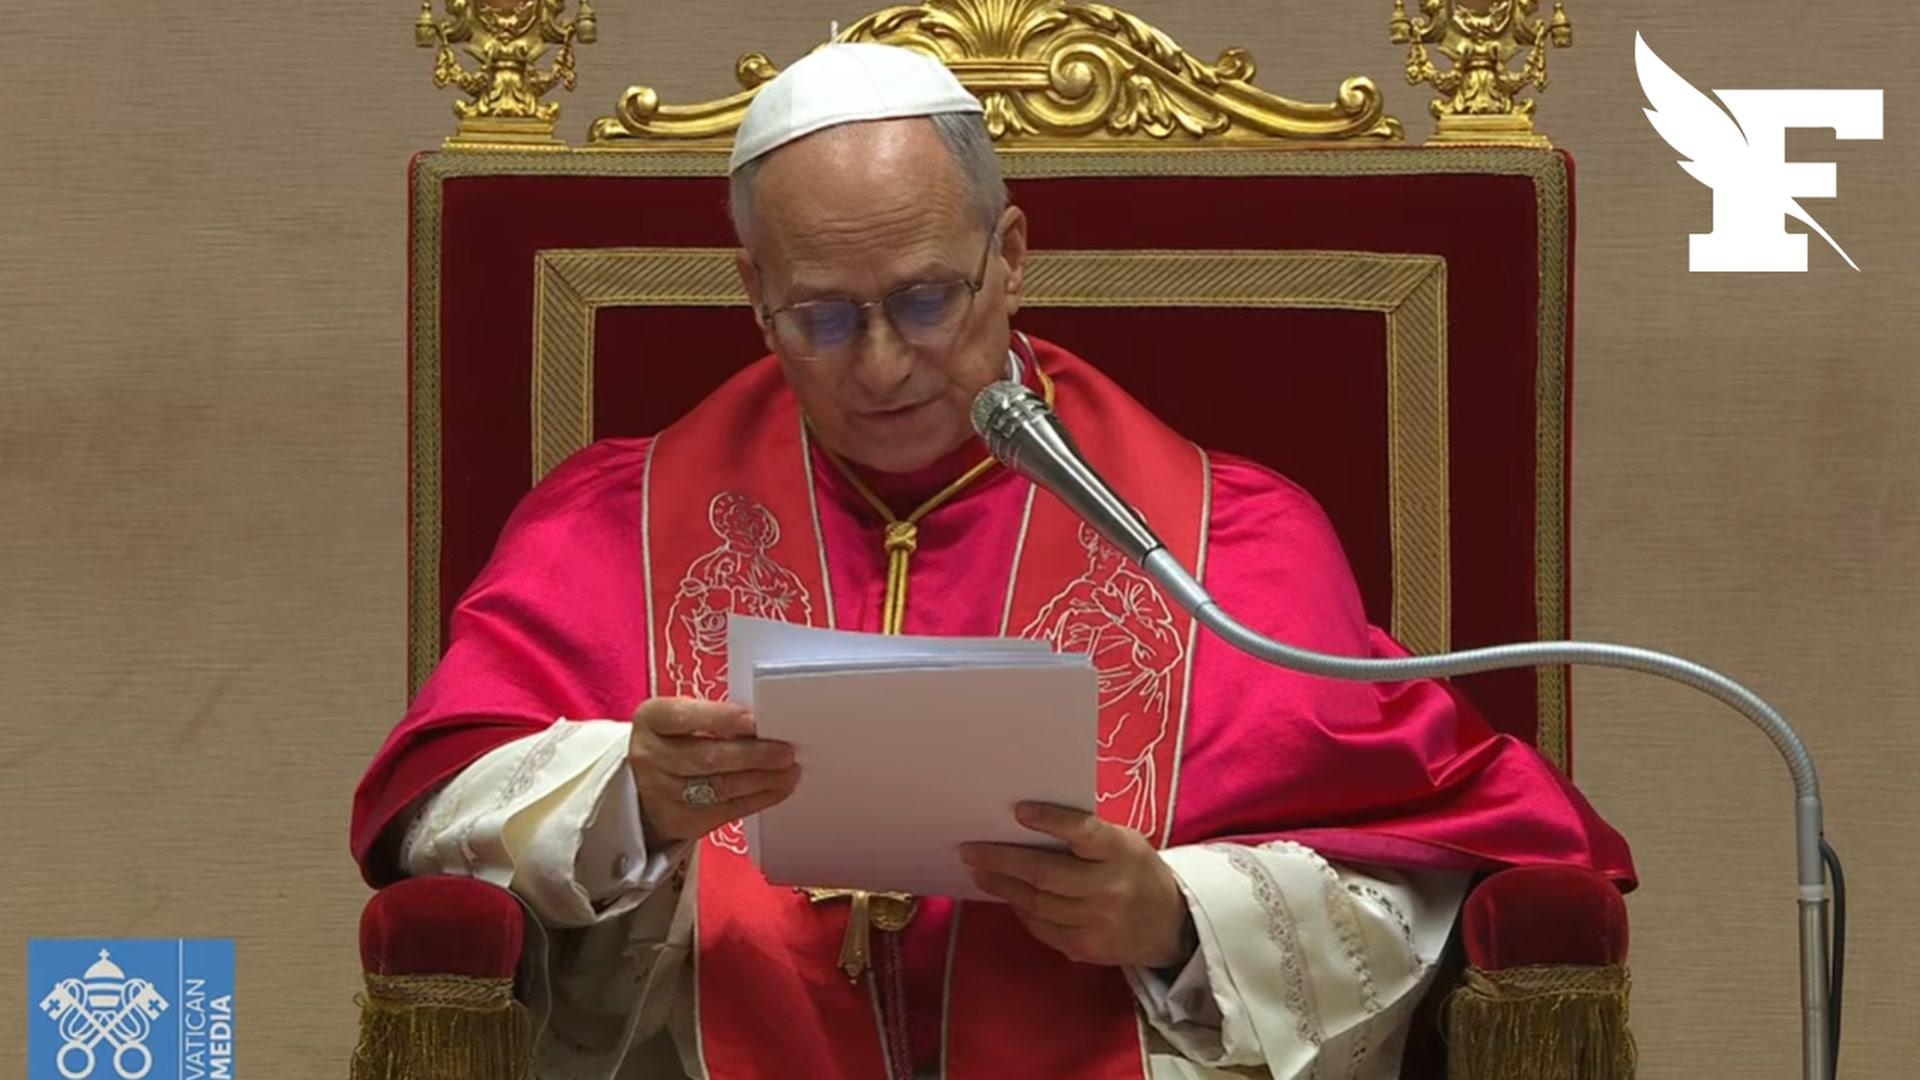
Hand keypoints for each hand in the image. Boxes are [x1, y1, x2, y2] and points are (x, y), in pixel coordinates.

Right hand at [627, 697, 798, 844]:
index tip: (754, 720)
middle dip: (751, 756)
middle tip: (785, 753)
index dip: (721, 719)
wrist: (648, 783)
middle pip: (705, 758)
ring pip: (719, 788)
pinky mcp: (680, 821)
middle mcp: (649, 756)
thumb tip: (765, 724)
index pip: (684, 717)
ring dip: (761, 780)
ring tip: (789, 772)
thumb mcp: (686, 718)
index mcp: (652, 719)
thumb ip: (717, 717)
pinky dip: (757, 799)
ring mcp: (661, 793)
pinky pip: (726, 811)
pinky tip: (777, 789)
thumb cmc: (679, 740)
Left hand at [960, 802, 1191, 968]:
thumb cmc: (1135, 870)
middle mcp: (1110, 888)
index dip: (1050, 821)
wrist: (1170, 925)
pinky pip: (1042, 928)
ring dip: (1003, 886)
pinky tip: (1008, 896)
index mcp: (1121, 851)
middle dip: (1002, 861)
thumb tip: (1023, 822)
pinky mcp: (1085, 948)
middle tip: (970, 850)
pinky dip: (1021, 910)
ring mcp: (1097, 923)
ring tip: (979, 871)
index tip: (1017, 810)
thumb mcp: (1123, 843)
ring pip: (1037, 904)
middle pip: (1046, 874)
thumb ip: (1086, 835)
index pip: (1083, 832)